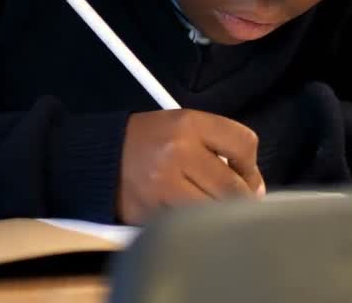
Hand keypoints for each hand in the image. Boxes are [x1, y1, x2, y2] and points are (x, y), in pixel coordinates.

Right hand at [117, 109, 265, 223]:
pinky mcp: (150, 212)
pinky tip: (193, 219)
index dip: (252, 166)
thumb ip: (221, 145)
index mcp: (189, 124)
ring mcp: (162, 186)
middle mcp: (177, 152)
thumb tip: (255, 187)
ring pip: (213, 211)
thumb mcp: (185, 125)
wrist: (97, 159)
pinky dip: (197, 226)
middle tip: (240, 204)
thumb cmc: (149, 141)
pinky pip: (188, 225)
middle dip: (242, 199)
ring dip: (220, 215)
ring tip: (217, 212)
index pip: (243, 144)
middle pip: (232, 186)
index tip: (249, 179)